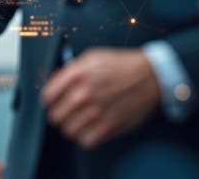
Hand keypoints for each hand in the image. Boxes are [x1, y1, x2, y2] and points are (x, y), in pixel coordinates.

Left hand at [41, 48, 161, 148]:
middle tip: (67, 114)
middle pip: (55, 117)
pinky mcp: (110, 125)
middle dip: (59, 116)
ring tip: (80, 122)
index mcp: (76, 75)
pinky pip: (86, 141)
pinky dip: (86, 138)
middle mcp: (83, 94)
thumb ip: (69, 71)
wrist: (151, 75)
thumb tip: (53, 82)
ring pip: (68, 131)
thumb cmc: (120, 65)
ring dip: (72, 128)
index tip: (55, 102)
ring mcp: (96, 111)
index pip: (46, 98)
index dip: (49, 102)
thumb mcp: (91, 58)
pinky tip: (91, 129)